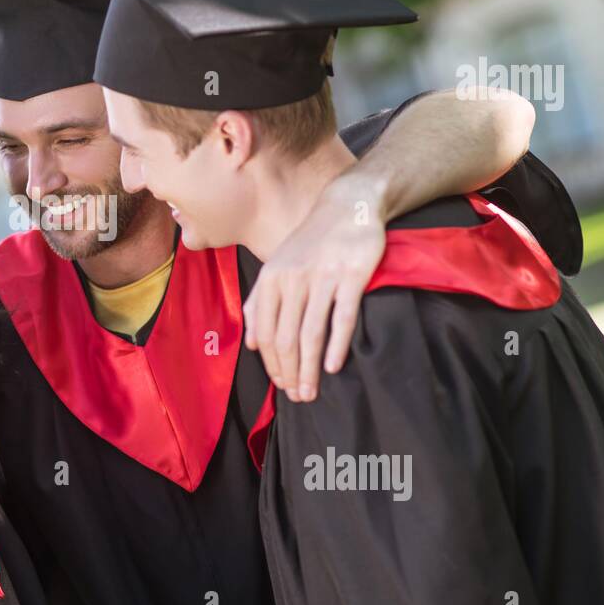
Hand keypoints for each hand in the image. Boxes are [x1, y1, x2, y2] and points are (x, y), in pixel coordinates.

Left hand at [243, 173, 386, 402]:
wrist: (348, 207)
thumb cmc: (311, 242)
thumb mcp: (277, 266)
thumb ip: (260, 302)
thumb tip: (252, 344)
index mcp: (271, 279)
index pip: (266, 333)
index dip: (272, 365)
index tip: (282, 386)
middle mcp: (292, 279)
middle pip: (286, 338)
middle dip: (289, 373)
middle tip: (298, 397)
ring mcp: (321, 277)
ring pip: (311, 333)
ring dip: (309, 368)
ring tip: (311, 391)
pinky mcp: (351, 276)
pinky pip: (341, 317)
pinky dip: (335, 345)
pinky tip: (332, 367)